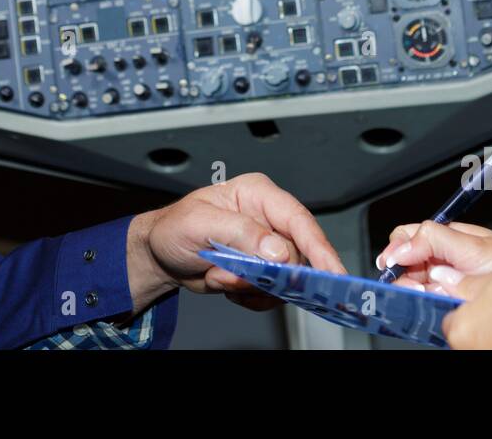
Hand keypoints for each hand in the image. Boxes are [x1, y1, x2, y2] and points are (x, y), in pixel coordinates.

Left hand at [126, 173, 344, 312]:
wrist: (160, 254)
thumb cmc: (174, 228)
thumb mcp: (200, 224)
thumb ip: (241, 233)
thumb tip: (278, 250)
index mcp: (257, 194)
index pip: (298, 220)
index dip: (319, 247)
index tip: (331, 273)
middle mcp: (268, 219)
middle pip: (295, 255)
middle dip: (266, 276)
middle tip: (234, 277)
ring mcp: (267, 247)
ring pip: (284, 279)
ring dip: (251, 287)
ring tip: (220, 276)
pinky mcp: (262, 271)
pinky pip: (271, 294)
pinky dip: (249, 296)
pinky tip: (225, 284)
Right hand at [376, 220, 491, 292]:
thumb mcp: (473, 247)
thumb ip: (435, 240)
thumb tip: (401, 247)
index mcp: (446, 236)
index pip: (408, 235)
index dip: (396, 247)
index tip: (391, 262)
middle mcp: (442, 256)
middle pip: (405, 260)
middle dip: (401, 271)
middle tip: (412, 283)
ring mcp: (445, 280)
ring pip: (411, 282)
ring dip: (411, 288)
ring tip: (424, 293)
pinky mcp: (449, 300)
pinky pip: (425, 300)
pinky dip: (422, 302)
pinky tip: (431, 301)